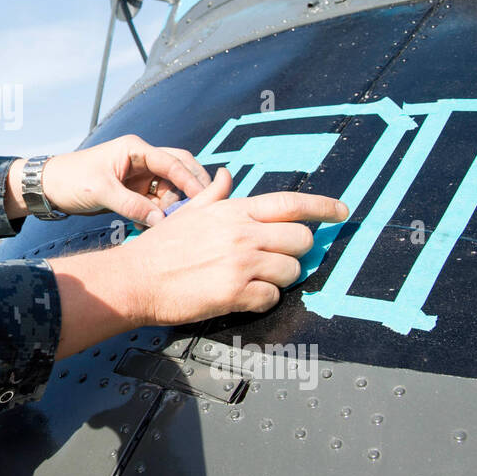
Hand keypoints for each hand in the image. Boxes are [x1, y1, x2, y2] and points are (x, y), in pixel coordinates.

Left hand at [36, 135, 212, 226]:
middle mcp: (141, 159)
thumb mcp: (102, 192)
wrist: (50, 187)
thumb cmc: (71, 179)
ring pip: (169, 188)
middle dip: (192, 187)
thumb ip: (132, 205)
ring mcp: (139, 175)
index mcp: (135, 149)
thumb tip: (161, 220)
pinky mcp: (134, 191)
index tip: (204, 199)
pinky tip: (150, 226)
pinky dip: (158, 213)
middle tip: (205, 208)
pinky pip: (156, 201)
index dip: (190, 180)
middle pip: (179, 169)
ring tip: (166, 224)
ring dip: (172, 205)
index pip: (172, 162)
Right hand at [120, 166, 347, 327]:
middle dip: (293, 250)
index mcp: (233, 211)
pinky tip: (241, 295)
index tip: (341, 211)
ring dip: (279, 278)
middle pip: (301, 239)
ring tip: (253, 279)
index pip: (290, 202)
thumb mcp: (188, 212)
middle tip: (273, 257)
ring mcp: (241, 263)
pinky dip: (262, 299)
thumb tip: (227, 176)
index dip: (323, 206)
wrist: (135, 279)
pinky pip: (273, 297)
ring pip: (292, 270)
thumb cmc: (160, 247)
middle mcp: (242, 233)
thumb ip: (214, 194)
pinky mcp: (236, 293)